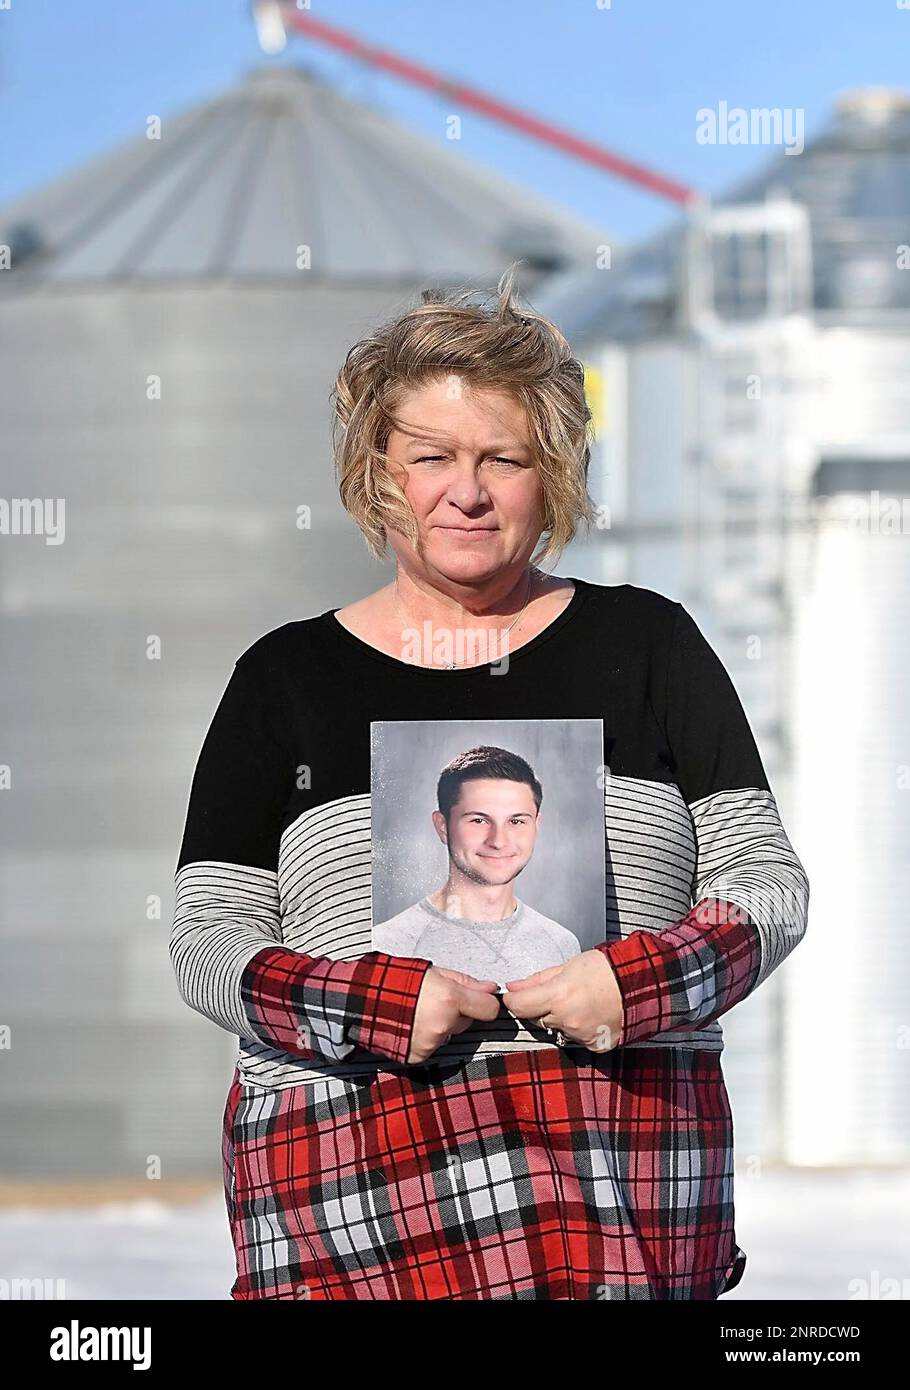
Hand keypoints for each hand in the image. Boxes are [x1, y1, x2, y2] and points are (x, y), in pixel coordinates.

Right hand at [407, 967, 501, 1063]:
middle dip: (458, 1013)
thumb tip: (492, 989)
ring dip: (441, 1026)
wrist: (365, 1000)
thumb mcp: (434, 972)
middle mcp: (443, 1025)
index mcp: (450, 999)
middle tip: (437, 1002)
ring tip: (420, 1013)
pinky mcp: (419, 1056)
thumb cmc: (399, 981)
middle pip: (467, 1022)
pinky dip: (427, 1038)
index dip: (485, 1003)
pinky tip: (413, 1026)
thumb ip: (466, 982)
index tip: (480, 1000)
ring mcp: (431, 1043)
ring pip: (450, 1034)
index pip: (489, 1009)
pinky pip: (434, 1047)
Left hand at [501, 949, 623, 1052]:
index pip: (519, 1006)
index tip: (514, 996)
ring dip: (560, 1019)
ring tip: (579, 1002)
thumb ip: (538, 980)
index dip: (513, 1000)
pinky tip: (590, 1014)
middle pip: (537, 1019)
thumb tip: (513, 987)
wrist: (642, 984)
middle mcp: (568, 1020)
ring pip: (557, 1030)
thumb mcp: (568, 966)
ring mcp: (582, 1036)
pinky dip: (578, 1029)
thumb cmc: (607, 969)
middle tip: (556, 994)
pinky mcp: (595, 1046)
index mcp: (559, 996)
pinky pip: (576, 1039)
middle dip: (539, 1008)